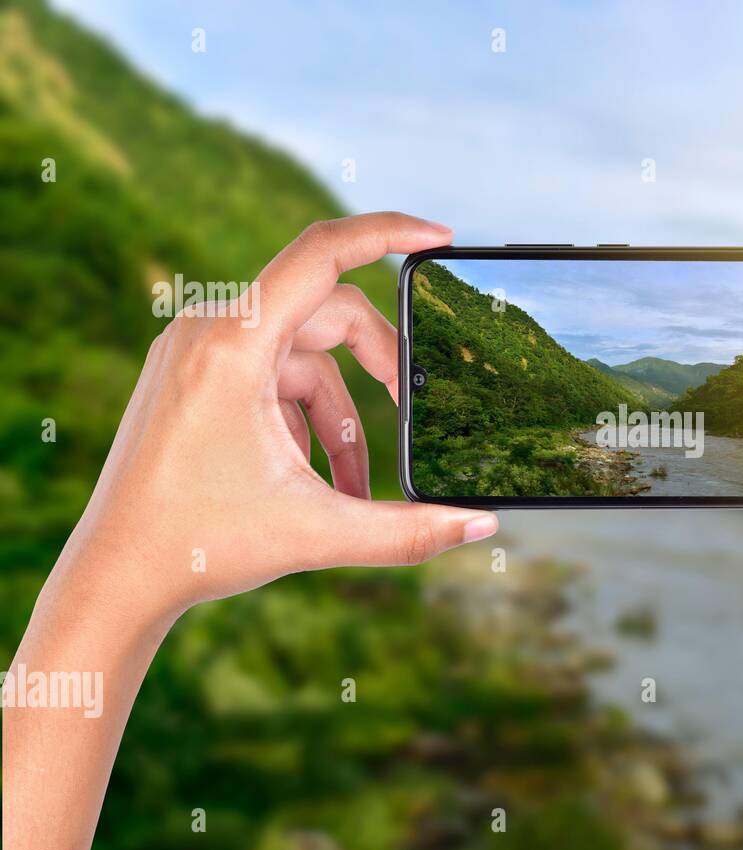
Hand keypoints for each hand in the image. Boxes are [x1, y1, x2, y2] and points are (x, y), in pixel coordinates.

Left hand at [58, 211, 497, 630]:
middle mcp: (208, 331)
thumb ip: (411, 530)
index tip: (440, 238)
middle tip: (413, 413)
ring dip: (341, 413)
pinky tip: (313, 476)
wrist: (115, 576)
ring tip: (353, 487)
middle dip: (379, 365)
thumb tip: (482, 524)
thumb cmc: (202, 547)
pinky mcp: (190, 374)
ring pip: (303, 355)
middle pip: (328, 313)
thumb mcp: (320, 533)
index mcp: (233, 347)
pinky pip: (272, 374)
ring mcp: (194, 350)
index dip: (389, 234)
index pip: (323, 254)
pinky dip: (305, 418)